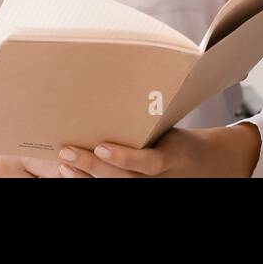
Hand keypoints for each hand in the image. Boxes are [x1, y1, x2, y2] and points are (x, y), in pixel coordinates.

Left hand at [55, 124, 261, 177]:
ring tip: (64, 162)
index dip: (124, 157)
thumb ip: (151, 116)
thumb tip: (129, 75)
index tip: (102, 146)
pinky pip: (111, 187)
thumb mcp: (172, 125)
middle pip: (124, 178)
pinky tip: (68, 173)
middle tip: (68, 151)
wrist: (198, 165)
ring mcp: (147, 186)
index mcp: (172, 157)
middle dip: (93, 165)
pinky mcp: (136, 186)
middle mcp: (158, 179)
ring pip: (114, 186)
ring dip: (84, 176)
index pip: (149, 163)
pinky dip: (86, 181)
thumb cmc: (178, 137)